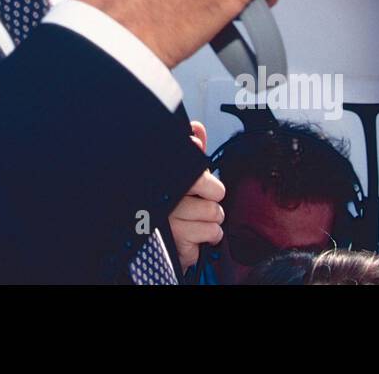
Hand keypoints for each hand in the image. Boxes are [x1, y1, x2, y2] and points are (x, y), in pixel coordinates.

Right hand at [168, 121, 224, 272]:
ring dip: (210, 220)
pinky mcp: (178, 238)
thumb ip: (193, 154)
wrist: (164, 249)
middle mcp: (165, 195)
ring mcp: (169, 217)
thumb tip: (197, 128)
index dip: (204, 177)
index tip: (201, 184)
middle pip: (214, 189)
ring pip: (214, 211)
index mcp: (166, 178)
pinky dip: (209, 236)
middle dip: (212, 198)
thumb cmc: (175, 210)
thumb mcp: (184, 179)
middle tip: (198, 202)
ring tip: (195, 220)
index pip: (196, 167)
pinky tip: (195, 235)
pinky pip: (212, 231)